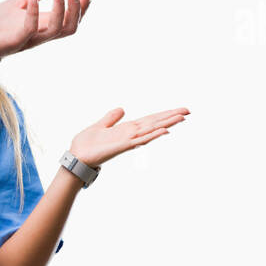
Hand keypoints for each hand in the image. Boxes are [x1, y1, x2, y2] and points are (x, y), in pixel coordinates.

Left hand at [0, 0, 92, 59]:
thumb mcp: (19, 3)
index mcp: (43, 26)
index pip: (70, 21)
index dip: (82, 9)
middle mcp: (39, 35)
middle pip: (69, 29)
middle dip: (77, 10)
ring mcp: (28, 40)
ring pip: (55, 31)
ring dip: (62, 11)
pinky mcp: (14, 42)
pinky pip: (29, 30)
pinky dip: (34, 13)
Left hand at [69, 106, 189, 168]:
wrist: (76, 157)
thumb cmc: (86, 145)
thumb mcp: (100, 125)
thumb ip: (111, 118)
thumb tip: (121, 109)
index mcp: (126, 129)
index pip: (149, 119)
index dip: (163, 114)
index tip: (178, 110)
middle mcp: (130, 134)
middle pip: (155, 123)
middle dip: (171, 117)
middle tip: (188, 111)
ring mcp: (128, 140)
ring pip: (151, 130)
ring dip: (166, 123)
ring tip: (182, 117)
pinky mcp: (122, 146)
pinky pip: (140, 140)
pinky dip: (152, 135)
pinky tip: (164, 131)